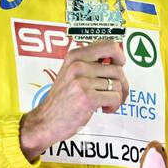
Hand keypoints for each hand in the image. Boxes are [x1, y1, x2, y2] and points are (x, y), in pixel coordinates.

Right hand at [20, 40, 127, 160]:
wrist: (45, 121)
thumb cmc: (62, 100)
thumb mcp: (72, 73)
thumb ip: (90, 64)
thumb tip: (117, 59)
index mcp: (75, 55)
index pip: (109, 45)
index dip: (120, 56)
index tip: (120, 65)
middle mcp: (77, 65)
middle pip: (118, 69)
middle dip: (122, 83)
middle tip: (116, 93)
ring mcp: (81, 81)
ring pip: (117, 85)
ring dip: (118, 97)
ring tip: (106, 103)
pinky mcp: (87, 97)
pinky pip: (115, 97)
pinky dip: (114, 106)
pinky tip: (104, 109)